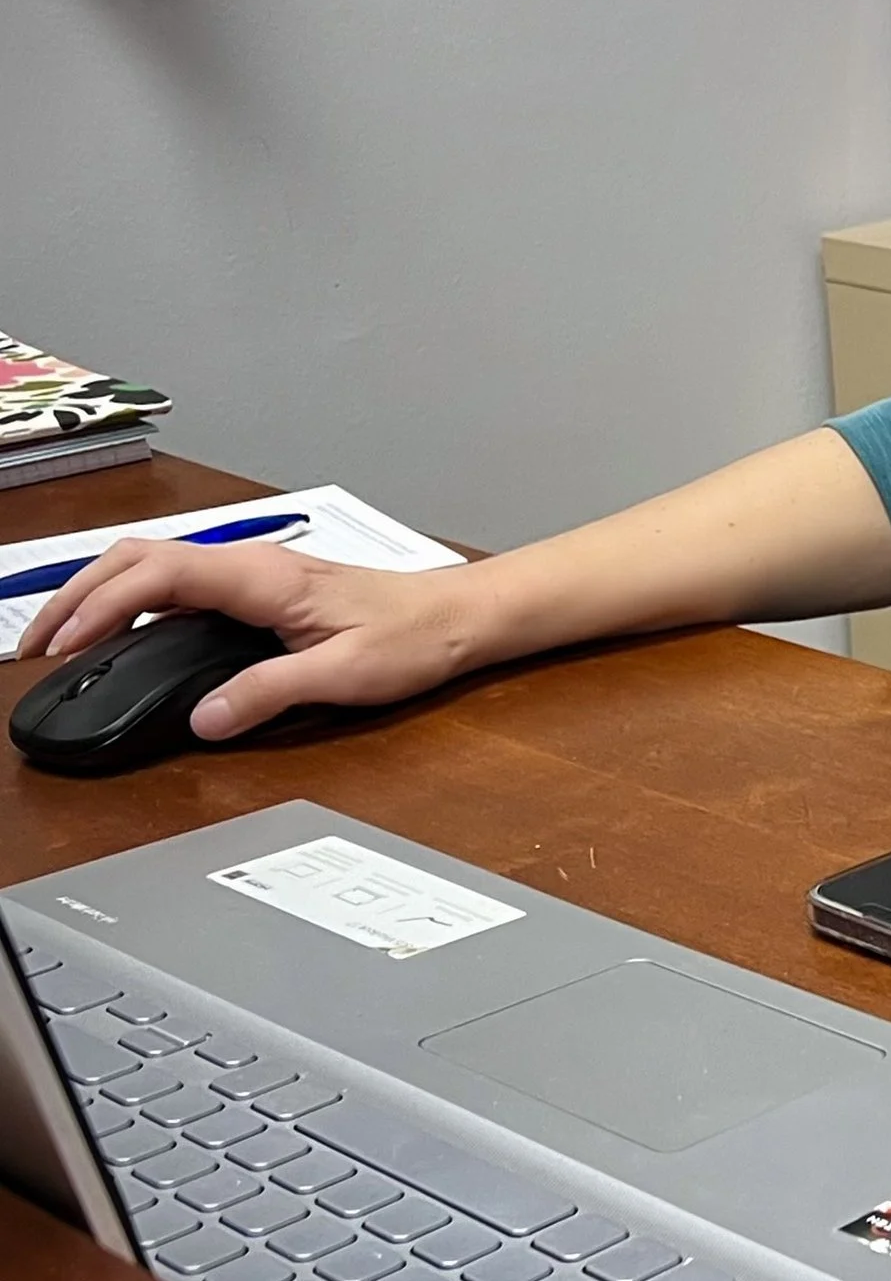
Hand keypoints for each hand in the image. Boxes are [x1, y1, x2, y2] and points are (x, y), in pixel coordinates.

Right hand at [17, 540, 487, 740]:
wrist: (458, 616)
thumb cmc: (413, 637)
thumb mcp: (343, 674)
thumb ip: (270, 693)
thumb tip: (205, 719)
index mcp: (263, 577)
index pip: (156, 576)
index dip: (97, 606)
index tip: (60, 644)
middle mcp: (252, 566)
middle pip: (140, 561)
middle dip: (78, 596)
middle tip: (38, 646)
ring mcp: (255, 575)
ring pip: (156, 568)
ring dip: (102, 596)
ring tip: (64, 642)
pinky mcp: (261, 591)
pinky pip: (181, 586)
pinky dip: (136, 605)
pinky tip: (123, 637)